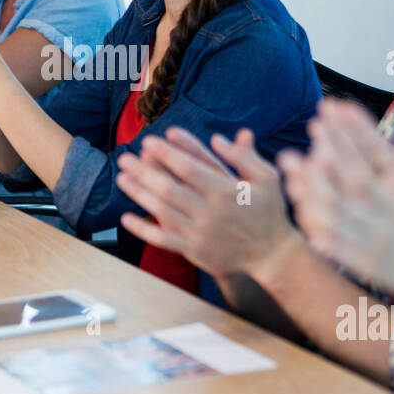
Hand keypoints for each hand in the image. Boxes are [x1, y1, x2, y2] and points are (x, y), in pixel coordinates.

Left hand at [114, 126, 302, 277]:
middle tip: (125, 156)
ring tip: (122, 178)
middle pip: (169, 188)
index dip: (167, 153)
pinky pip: (163, 239)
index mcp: (226, 190)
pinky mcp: (194, 251)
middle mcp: (210, 211)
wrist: (271, 254)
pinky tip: (126, 218)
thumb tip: (217, 138)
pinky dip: (143, 229)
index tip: (149, 141)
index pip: (190, 168)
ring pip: (162, 211)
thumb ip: (244, 157)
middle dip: (144, 171)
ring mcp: (200, 232)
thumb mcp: (267, 178)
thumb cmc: (268, 210)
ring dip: (139, 194)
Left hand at [279, 98, 393, 300]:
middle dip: (328, 151)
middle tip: (310, 125)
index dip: (356, 134)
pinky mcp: (364, 266)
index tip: (339, 107)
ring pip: (335, 216)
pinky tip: (299, 208)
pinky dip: (316, 227)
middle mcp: (388, 224)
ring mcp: (374, 246)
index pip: (376, 161)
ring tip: (292, 165)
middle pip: (348, 184)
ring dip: (311, 188)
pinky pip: (335, 247)